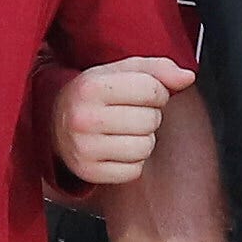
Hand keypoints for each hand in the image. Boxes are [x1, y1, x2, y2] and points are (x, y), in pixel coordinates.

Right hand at [53, 53, 193, 188]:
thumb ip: (157, 69)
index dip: (157, 91)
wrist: (53, 121)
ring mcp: (84, 148)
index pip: (151, 89)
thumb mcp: (119, 71)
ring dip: (143, 139)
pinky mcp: (88, 172)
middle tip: (130, 113)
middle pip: (150, 120)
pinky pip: (134, 171)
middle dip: (149, 115)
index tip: (144, 94)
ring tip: (125, 131)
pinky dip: (133, 162)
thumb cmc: (93, 94)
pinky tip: (117, 149)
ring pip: (145, 147)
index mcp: (91, 87)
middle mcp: (84, 118)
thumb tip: (187, 77)